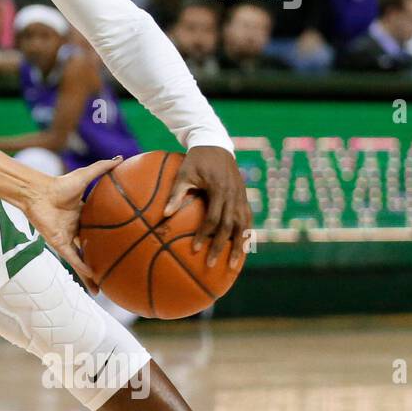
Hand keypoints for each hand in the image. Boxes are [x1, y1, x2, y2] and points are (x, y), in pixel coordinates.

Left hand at [23, 155, 123, 291]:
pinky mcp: (59, 244)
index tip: (126, 242)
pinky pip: (74, 259)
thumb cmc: (58, 184)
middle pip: (94, 247)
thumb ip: (101, 168)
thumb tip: (121, 158)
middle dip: (105, 259)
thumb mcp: (85, 175)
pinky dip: (82, 269)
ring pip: (84, 259)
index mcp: (85, 215)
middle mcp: (78, 228)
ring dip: (93, 273)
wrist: (37, 192)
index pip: (103, 228)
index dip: (113, 236)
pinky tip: (93, 279)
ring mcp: (69, 238)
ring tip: (105, 288)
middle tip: (120, 270)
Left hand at [163, 145, 250, 269]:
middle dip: (221, 247)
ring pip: (244, 225)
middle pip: (230, 227)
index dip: (204, 235)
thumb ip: (175, 194)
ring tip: (233, 265)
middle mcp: (234, 195)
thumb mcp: (183, 174)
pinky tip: (242, 248)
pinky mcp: (244, 197)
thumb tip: (163, 215)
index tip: (195, 249)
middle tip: (211, 265)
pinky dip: (246, 234)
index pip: (213, 219)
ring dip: (239, 246)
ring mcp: (242, 196)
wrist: (215, 145)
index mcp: (219, 190)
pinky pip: (248, 219)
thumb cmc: (195, 160)